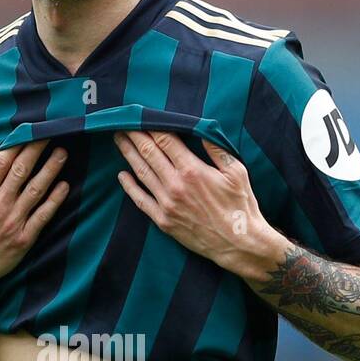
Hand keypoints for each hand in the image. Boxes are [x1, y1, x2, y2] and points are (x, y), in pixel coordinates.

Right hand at [0, 138, 68, 290]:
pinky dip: (54, 200)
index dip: (17, 144)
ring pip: (35, 189)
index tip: (29, 131)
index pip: (1, 162)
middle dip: (37, 150)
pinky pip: (43, 215)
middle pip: (21, 170)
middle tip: (50, 134)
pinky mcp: (24, 238)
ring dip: (50, 169)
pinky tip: (64, 186)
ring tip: (62, 154)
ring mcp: (12, 221)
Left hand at [113, 130, 285, 281]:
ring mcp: (166, 204)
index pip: (165, 140)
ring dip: (128, 155)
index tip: (141, 116)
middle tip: (123, 123)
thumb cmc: (240, 206)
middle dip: (134, 136)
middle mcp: (175, 185)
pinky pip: (140, 200)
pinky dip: (129, 187)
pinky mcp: (163, 221)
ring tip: (119, 141)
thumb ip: (217, 149)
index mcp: (192, 170)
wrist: (238, 244)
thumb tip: (201, 129)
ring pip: (141, 173)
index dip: (150, 126)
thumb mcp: (236, 172)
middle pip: (148, 153)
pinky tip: (122, 175)